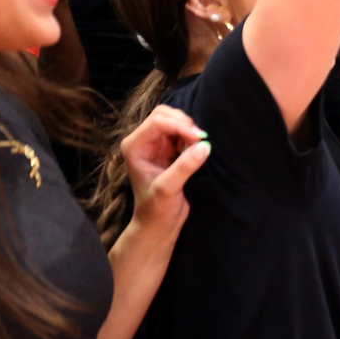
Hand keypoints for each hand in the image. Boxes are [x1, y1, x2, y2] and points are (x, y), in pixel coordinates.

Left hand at [123, 104, 211, 234]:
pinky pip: (181, 132)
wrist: (158, 223)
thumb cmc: (157, 208)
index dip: (180, 126)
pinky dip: (191, 136)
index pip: (158, 122)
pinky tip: (197, 149)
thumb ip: (185, 166)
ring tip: (199, 145)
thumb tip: (205, 145)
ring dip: (189, 128)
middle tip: (200, 139)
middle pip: (164, 114)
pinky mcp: (169, 150)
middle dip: (184, 123)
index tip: (200, 139)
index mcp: (134, 146)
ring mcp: (156, 145)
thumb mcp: (169, 189)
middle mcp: (143, 141)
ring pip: (173, 120)